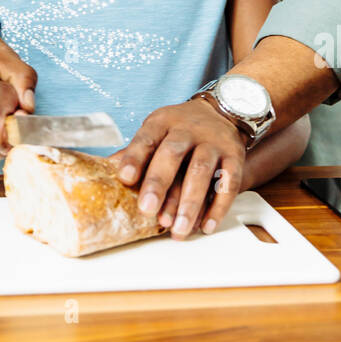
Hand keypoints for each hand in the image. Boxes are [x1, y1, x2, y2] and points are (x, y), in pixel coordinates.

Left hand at [106, 99, 246, 238]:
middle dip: (159, 183)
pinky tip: (206, 226)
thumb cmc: (179, 129)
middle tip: (148, 210)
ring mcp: (213, 142)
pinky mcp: (235, 155)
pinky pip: (229, 183)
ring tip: (178, 230)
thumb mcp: (157, 130)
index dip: (135, 157)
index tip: (124, 178)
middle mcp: (188, 129)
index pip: (146, 137)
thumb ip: (137, 152)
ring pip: (201, 171)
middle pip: (172, 154)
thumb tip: (106, 172)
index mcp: (163, 122)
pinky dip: (217, 207)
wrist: (221, 111)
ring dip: (189, 203)